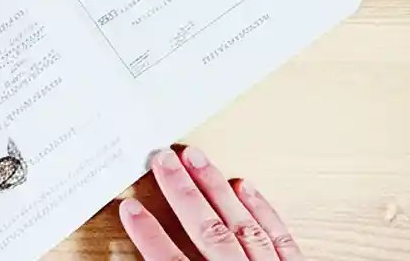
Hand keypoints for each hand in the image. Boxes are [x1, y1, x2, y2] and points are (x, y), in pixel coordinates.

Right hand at [120, 147, 302, 260]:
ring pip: (240, 225)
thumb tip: (143, 253)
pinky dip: (262, 211)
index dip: (148, 233)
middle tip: (161, 159)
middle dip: (181, 192)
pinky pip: (279, 238)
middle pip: (206, 230)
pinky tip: (245, 187)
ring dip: (215, 188)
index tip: (130, 207)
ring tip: (195, 158)